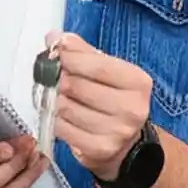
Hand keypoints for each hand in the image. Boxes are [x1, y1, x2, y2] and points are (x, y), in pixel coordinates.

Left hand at [48, 31, 152, 180]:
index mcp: (137, 82)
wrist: (127, 145)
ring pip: (66, 107)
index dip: (71, 57)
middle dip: (58, 78)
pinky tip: (60, 115)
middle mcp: (132, 108)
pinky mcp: (99, 149)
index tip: (56, 51)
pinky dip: (55, 119)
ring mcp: (117, 132)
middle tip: (50, 75)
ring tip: (55, 95)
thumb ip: (82, 52)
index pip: (97, 65)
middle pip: (77, 86)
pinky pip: (62, 128)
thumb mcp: (108, 71)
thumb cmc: (114, 100)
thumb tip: (53, 37)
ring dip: (54, 99)